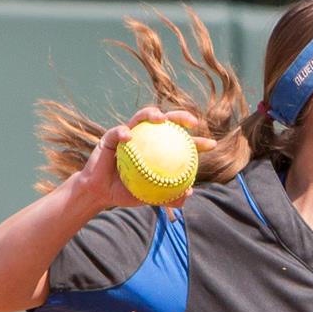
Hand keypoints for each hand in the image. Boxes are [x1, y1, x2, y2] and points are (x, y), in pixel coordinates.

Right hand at [75, 106, 216, 210]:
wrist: (100, 194)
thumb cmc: (127, 193)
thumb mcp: (150, 197)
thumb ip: (169, 197)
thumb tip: (188, 193)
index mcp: (157, 151)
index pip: (181, 144)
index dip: (197, 142)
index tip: (212, 145)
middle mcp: (146, 139)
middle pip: (166, 122)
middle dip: (181, 116)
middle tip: (192, 122)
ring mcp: (129, 135)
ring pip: (141, 118)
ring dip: (151, 113)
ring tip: (160, 117)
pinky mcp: (110, 137)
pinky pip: (117, 133)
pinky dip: (123, 133)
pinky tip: (128, 137)